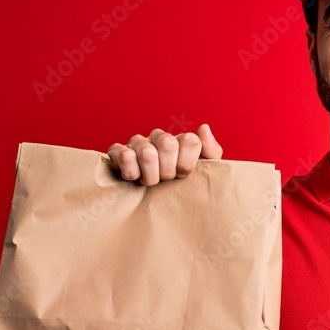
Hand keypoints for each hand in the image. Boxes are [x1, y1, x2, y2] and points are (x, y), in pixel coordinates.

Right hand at [107, 124, 222, 185]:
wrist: (155, 201)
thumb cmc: (180, 185)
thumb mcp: (203, 171)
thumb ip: (211, 151)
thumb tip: (203, 128)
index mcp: (179, 140)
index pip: (190, 141)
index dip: (187, 164)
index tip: (183, 174)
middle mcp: (159, 137)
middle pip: (168, 145)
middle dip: (169, 171)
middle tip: (166, 180)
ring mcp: (138, 143)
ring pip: (147, 153)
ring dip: (151, 176)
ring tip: (151, 182)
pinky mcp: (118, 152)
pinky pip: (125, 156)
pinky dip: (131, 171)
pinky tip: (134, 177)